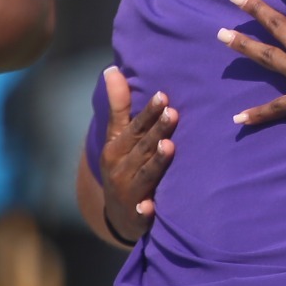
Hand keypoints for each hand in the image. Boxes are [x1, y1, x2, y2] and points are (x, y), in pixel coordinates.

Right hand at [100, 67, 177, 244]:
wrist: (117, 214)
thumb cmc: (122, 164)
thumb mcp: (116, 137)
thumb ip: (119, 106)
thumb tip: (111, 69)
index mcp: (116, 148)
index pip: (135, 127)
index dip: (149, 113)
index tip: (163, 96)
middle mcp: (120, 168)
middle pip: (143, 147)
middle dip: (158, 131)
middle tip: (173, 114)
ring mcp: (128, 193)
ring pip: (145, 175)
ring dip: (156, 162)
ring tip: (169, 147)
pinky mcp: (136, 216)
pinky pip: (140, 213)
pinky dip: (143, 210)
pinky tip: (149, 206)